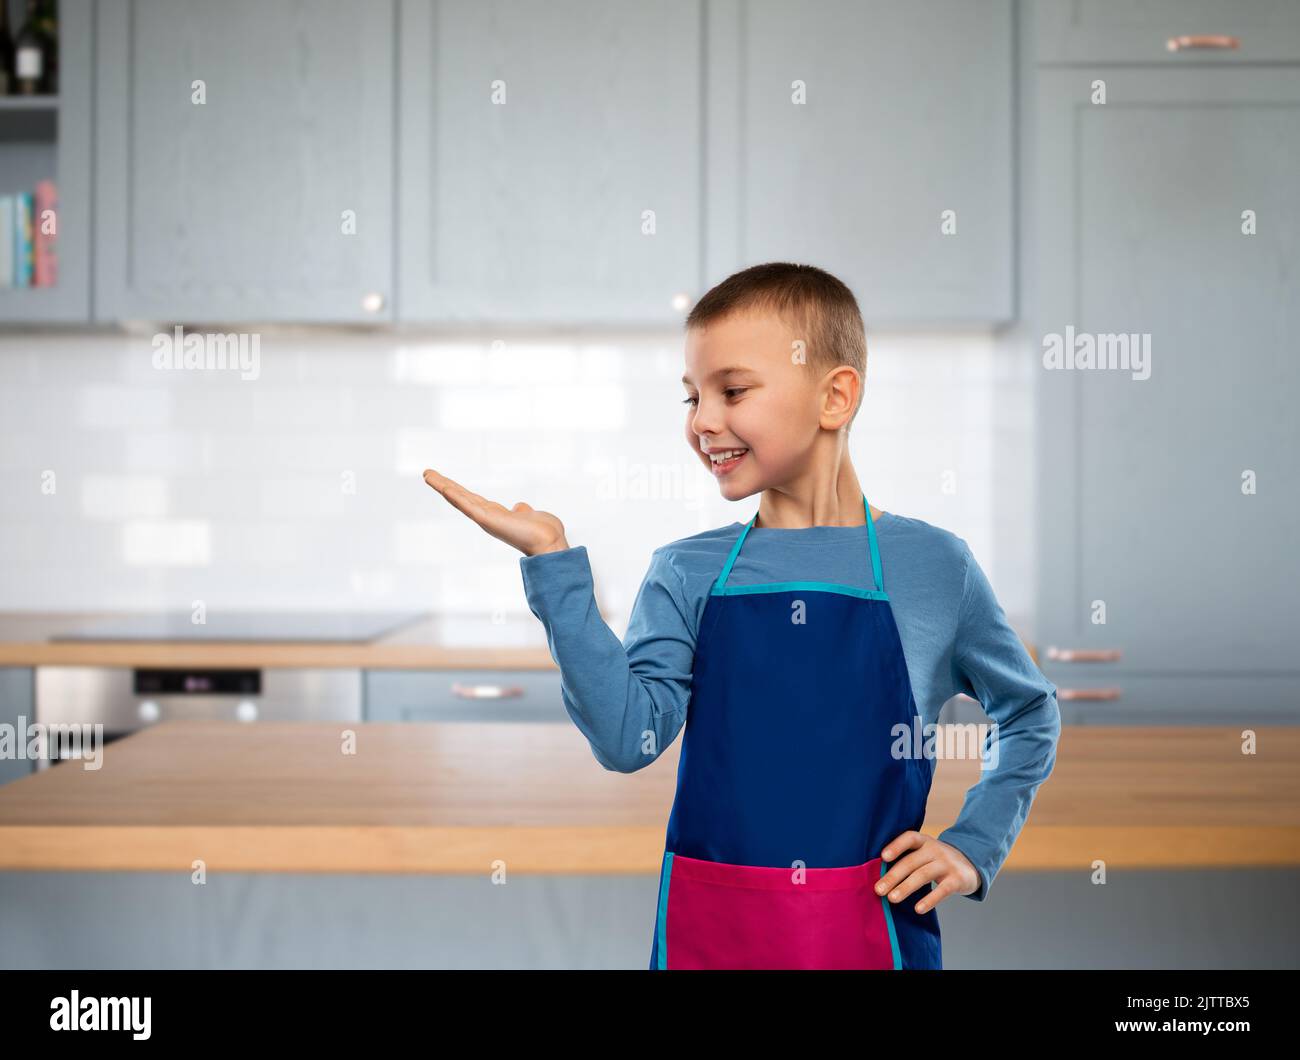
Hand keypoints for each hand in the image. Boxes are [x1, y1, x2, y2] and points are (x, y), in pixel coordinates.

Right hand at [423, 468, 569, 556]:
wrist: (549, 542)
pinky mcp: (488, 521)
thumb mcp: (530, 515)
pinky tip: (445, 487)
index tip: (445, 482)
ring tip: (428, 474)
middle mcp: (487, 517)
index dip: (458, 490)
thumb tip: (519, 507)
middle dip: (443, 485)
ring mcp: (486, 519)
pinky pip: (469, 507)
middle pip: (461, 497)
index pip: (472, 499)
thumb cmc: (544, 532)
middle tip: (427, 473)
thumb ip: (522, 511)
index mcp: (495, 515)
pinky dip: (456, 497)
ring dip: (443, 486)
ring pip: (460, 499)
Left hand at [874, 831, 979, 913]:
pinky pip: (942, 890)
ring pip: (923, 875)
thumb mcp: (925, 853)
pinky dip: (929, 900)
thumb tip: (879, 877)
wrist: (970, 865)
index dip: (896, 846)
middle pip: (911, 861)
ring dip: (906, 887)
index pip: (909, 838)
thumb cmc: (937, 861)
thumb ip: (907, 859)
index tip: (883, 857)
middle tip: (878, 889)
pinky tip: (918, 909)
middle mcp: (935, 849)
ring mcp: (947, 863)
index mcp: (924, 841)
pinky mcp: (957, 879)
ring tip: (892, 899)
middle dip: (893, 876)